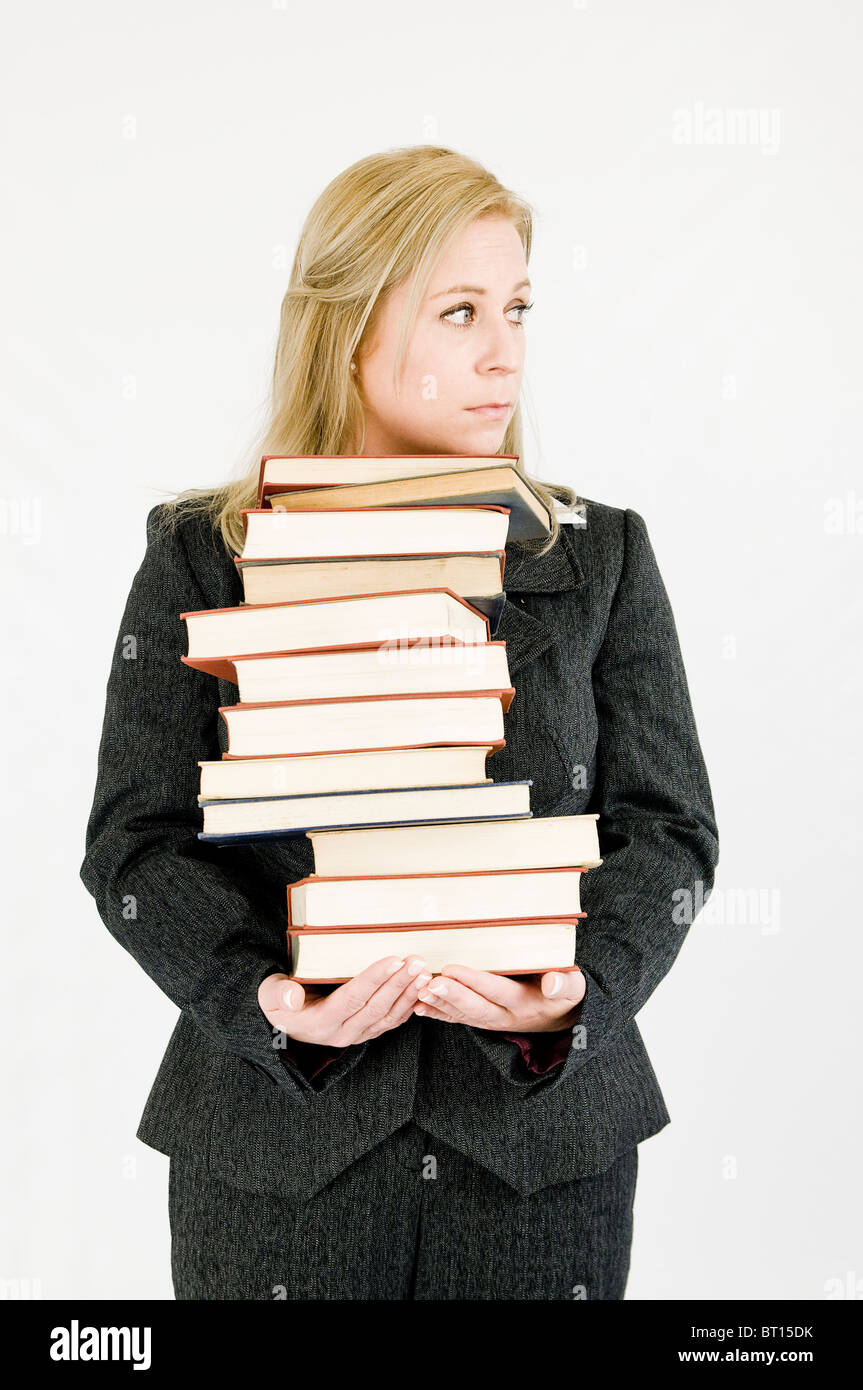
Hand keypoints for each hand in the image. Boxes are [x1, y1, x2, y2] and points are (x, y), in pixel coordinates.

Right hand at [258, 955, 433, 1045]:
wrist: (285, 1022)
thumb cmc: (278, 1002)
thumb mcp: (269, 995)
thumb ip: (277, 993)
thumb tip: (290, 996)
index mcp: (319, 1023)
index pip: (351, 998)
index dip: (374, 979)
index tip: (394, 959)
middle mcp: (341, 1033)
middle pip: (376, 1007)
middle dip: (399, 983)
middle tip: (417, 961)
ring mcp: (356, 1035)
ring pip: (388, 1016)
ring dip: (409, 994)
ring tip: (425, 972)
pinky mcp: (366, 1033)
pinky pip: (392, 1022)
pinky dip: (409, 1006)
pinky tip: (422, 990)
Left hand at [412, 963, 585, 1032]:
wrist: (561, 1018)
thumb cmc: (566, 993)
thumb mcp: (574, 988)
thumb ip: (566, 984)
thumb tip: (553, 982)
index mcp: (526, 1004)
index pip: (498, 991)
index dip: (475, 981)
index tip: (453, 968)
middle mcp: (505, 1016)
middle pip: (475, 1007)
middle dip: (451, 995)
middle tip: (429, 982)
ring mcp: (491, 1021)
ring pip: (462, 1015)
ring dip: (439, 1004)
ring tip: (418, 991)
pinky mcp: (481, 1020)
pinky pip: (456, 1019)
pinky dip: (437, 1013)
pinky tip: (417, 1006)